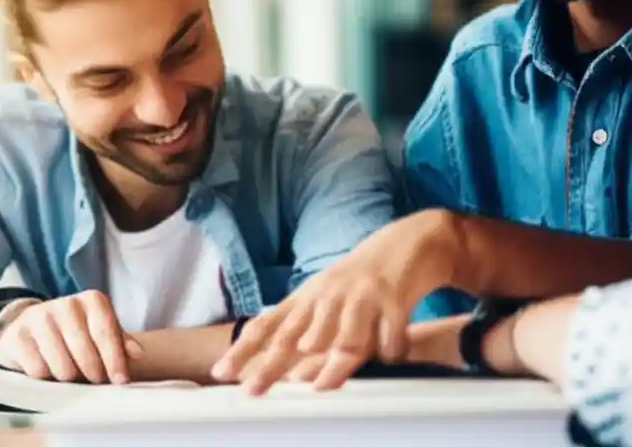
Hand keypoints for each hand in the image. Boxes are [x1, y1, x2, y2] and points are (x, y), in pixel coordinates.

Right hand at [0, 290, 142, 384]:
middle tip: (92, 380)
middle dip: (92, 373)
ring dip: (68, 378)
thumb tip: (138, 353)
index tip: (120, 381)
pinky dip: (46, 377)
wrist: (28, 326)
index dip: (114, 360)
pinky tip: (47, 369)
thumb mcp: (100, 332)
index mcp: (91, 300)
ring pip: (62, 366)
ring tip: (69, 373)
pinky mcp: (17, 335)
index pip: (106, 332)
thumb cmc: (74, 333)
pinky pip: (38, 370)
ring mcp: (39, 317)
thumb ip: (120, 342)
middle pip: (85, 352)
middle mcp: (65, 304)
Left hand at [212, 209, 464, 393]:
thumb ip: (309, 332)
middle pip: (296, 336)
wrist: (409, 242)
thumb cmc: (361, 280)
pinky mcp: (394, 297)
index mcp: (308, 297)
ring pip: (344, 335)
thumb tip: (292, 374)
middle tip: (254, 389)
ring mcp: (360, 295)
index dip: (243, 350)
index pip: (268, 326)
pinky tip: (391, 355)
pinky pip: (390, 332)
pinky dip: (390, 347)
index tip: (222, 372)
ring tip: (319, 383)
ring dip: (333, 358)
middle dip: (273, 365)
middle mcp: (328, 296)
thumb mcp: (328, 300)